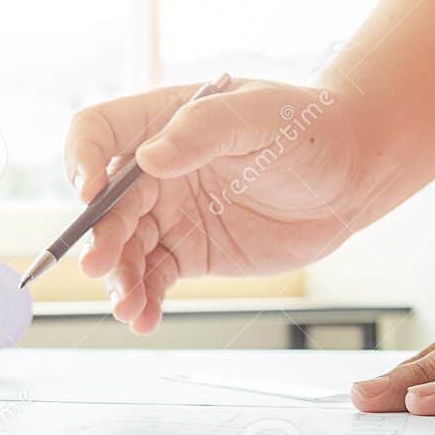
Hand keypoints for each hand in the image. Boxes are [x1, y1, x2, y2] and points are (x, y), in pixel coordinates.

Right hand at [63, 80, 391, 330]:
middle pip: (104, 204)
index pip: (96, 131)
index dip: (82, 158)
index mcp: (160, 123)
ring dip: (118, 279)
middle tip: (99, 266)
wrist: (352, 175)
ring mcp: (167, 214)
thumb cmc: (310, 129)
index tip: (88, 192)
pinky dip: (144, 300)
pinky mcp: (187, 253)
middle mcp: (153, 171)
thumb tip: (149, 158)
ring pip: (123, 249)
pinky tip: (144, 319)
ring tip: (127, 307)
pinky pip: (153, 279)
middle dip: (98, 236)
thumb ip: (203, 129)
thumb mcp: (261, 116)